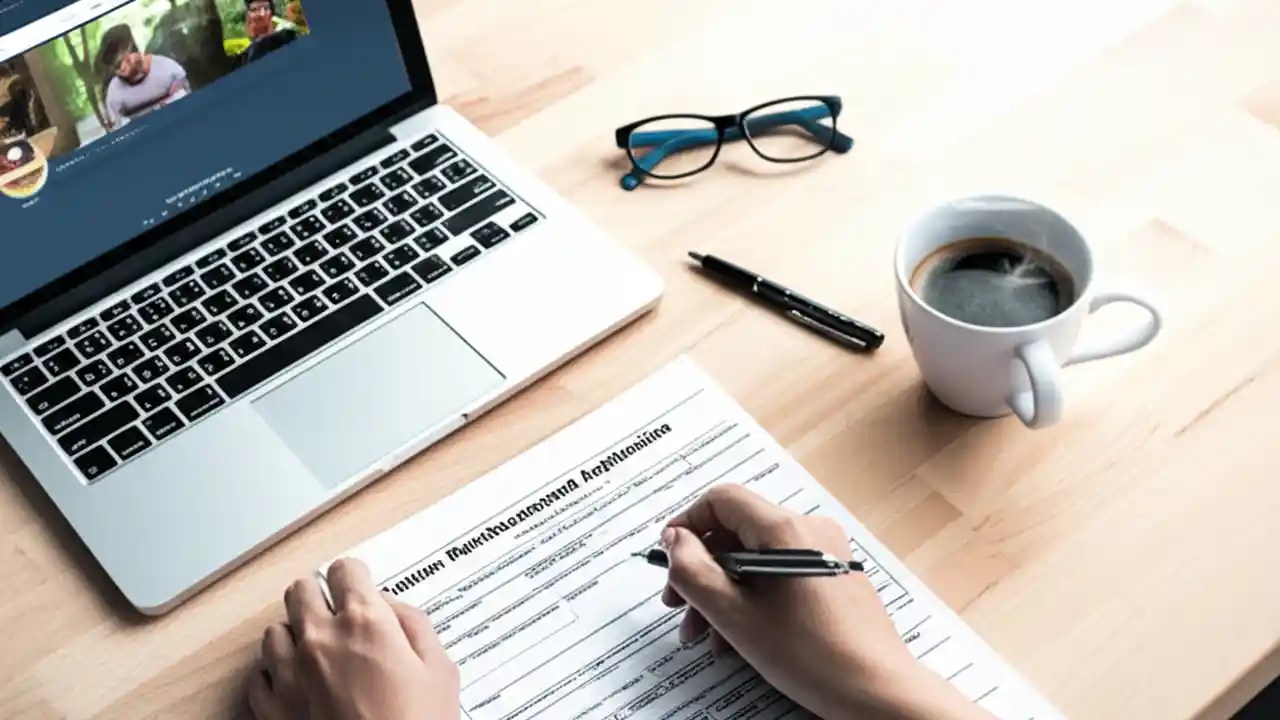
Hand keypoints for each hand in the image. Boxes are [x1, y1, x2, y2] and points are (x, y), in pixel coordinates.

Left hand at [248, 558, 459, 719]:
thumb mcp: (440, 669)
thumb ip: (415, 626)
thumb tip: (393, 608)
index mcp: (365, 623)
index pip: (346, 570)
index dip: (356, 577)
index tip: (360, 587)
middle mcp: (321, 640)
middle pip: (301, 590)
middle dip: (320, 597)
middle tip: (337, 616)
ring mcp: (290, 674)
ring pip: (274, 631)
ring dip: (294, 635)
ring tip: (316, 652)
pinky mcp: (272, 709)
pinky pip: (258, 676)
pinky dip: (274, 676)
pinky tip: (296, 684)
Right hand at [662, 485, 993, 719]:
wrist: (875, 691)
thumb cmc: (814, 656)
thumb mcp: (735, 617)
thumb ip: (694, 573)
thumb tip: (676, 541)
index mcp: (786, 531)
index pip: (722, 500)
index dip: (687, 524)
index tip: (668, 557)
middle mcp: (809, 531)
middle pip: (737, 532)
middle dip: (702, 571)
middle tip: (678, 606)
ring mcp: (825, 552)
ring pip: (756, 557)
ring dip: (724, 590)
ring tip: (706, 633)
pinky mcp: (832, 574)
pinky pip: (780, 572)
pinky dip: (753, 596)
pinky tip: (739, 634)